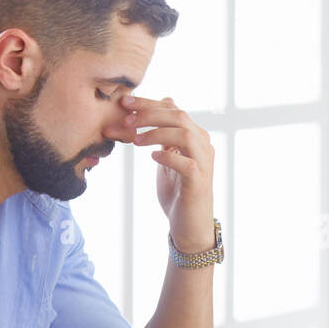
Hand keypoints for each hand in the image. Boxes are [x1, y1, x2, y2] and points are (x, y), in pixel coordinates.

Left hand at [108, 94, 215, 251]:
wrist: (189, 225)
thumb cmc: (178, 191)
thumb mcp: (168, 157)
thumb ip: (165, 134)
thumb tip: (164, 102)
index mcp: (196, 137)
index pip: (174, 110)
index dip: (149, 103)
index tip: (124, 102)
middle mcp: (203, 146)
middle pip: (179, 117)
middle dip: (150, 114)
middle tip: (126, 119)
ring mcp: (204, 164)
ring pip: (184, 135)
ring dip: (156, 133)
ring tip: (135, 140)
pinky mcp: (199, 182)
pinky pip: (187, 164)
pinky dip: (168, 157)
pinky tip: (152, 157)